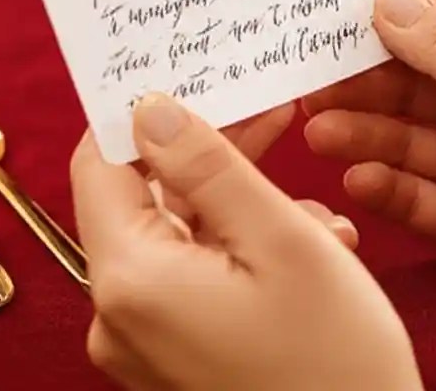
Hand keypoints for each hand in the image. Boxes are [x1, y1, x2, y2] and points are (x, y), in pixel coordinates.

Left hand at [72, 93, 422, 390]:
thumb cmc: (335, 364)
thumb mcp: (282, 241)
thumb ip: (210, 165)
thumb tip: (152, 108)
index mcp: (130, 279)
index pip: (100, 163)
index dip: (139, 111)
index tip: (190, 73)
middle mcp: (118, 315)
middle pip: (145, 199)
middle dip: (210, 156)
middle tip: (270, 114)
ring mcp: (144, 344)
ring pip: (179, 238)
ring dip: (240, 208)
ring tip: (316, 216)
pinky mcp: (174, 360)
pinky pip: (193, 282)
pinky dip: (241, 255)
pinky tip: (308, 252)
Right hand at [303, 0, 435, 379]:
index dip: (386, 19)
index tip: (324, 21)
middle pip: (414, 79)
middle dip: (362, 81)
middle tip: (305, 83)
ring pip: (407, 136)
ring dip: (363, 131)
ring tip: (318, 132)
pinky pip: (415, 192)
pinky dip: (385, 184)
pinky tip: (359, 179)